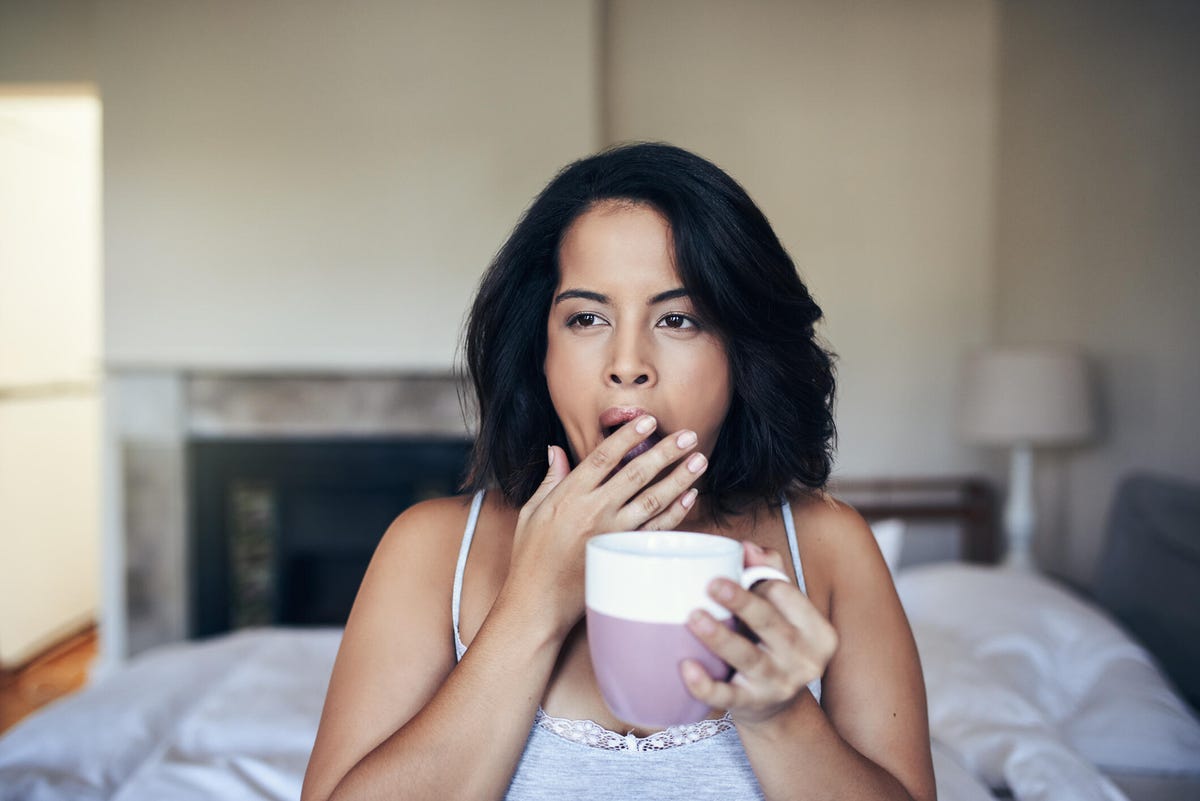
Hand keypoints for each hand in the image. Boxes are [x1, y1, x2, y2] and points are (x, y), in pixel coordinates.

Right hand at [502, 416, 708, 637]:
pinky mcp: (623, 555)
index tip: (648, 420)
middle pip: (636, 473)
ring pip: (653, 500)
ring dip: (679, 479)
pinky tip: (689, 498)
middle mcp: (593, 510)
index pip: (604, 456)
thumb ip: (549, 480)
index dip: (628, 436)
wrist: (537, 602)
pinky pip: (655, 530)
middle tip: (689, 436)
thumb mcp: (530, 512)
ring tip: (699, 461)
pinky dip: (675, 513)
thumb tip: (556, 450)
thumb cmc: (530, 558)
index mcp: (569, 495)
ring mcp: (611, 533)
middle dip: (666, 451)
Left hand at [680, 542, 837, 725]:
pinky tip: (686, 668)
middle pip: (771, 624)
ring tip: (694, 618)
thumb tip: (747, 547)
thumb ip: (770, 575)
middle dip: (743, 603)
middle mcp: (804, 659)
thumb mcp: (785, 613)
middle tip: (713, 585)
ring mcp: (779, 685)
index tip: (729, 575)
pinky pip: (727, 696)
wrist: (779, 709)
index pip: (786, 597)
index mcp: (818, 632)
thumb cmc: (776, 645)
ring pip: (748, 658)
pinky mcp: (752, 705)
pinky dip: (706, 685)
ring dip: (721, 638)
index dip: (758, 583)